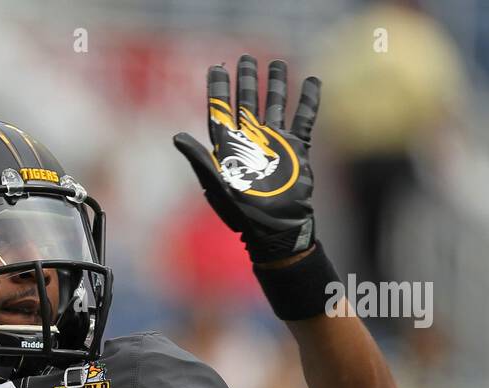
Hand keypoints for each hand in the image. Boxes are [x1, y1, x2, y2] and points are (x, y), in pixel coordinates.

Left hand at [173, 56, 320, 262]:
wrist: (277, 228)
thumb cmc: (244, 214)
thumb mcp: (218, 186)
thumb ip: (201, 160)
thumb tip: (176, 137)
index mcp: (229, 148)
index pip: (220, 111)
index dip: (218, 89)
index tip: (216, 67)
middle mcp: (251, 141)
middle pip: (248, 102)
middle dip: (247, 80)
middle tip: (245, 58)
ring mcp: (274, 144)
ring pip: (275, 106)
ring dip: (277, 84)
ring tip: (278, 62)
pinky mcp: (295, 150)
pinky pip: (304, 120)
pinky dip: (308, 101)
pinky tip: (312, 82)